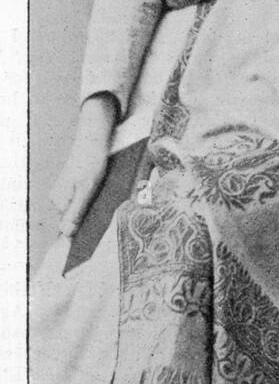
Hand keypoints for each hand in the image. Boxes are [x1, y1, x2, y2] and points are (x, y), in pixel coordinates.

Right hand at [50, 93, 116, 238]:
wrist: (95, 135)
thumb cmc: (92, 160)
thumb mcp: (87, 187)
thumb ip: (76, 211)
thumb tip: (65, 234)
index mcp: (60, 201)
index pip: (69, 228)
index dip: (82, 237)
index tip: (94, 247)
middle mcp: (60, 198)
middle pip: (78, 218)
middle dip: (93, 223)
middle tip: (110, 227)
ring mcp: (68, 191)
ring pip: (85, 208)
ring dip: (98, 211)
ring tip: (114, 210)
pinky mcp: (78, 185)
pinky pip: (88, 199)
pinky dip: (98, 201)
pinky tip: (112, 199)